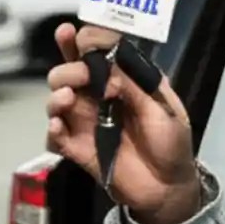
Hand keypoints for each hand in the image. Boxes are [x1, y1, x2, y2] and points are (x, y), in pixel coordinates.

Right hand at [45, 22, 199, 223]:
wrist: (169, 186)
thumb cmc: (171, 142)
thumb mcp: (163, 110)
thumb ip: (136, 88)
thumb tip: (107, 67)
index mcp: (124, 81)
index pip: (99, 52)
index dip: (86, 41)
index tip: (81, 37)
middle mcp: (100, 96)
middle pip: (71, 72)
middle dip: (70, 68)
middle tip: (79, 77)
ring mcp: (87, 121)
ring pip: (57, 100)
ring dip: (57, 95)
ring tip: (67, 97)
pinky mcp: (78, 148)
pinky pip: (55, 137)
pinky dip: (53, 130)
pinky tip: (59, 126)